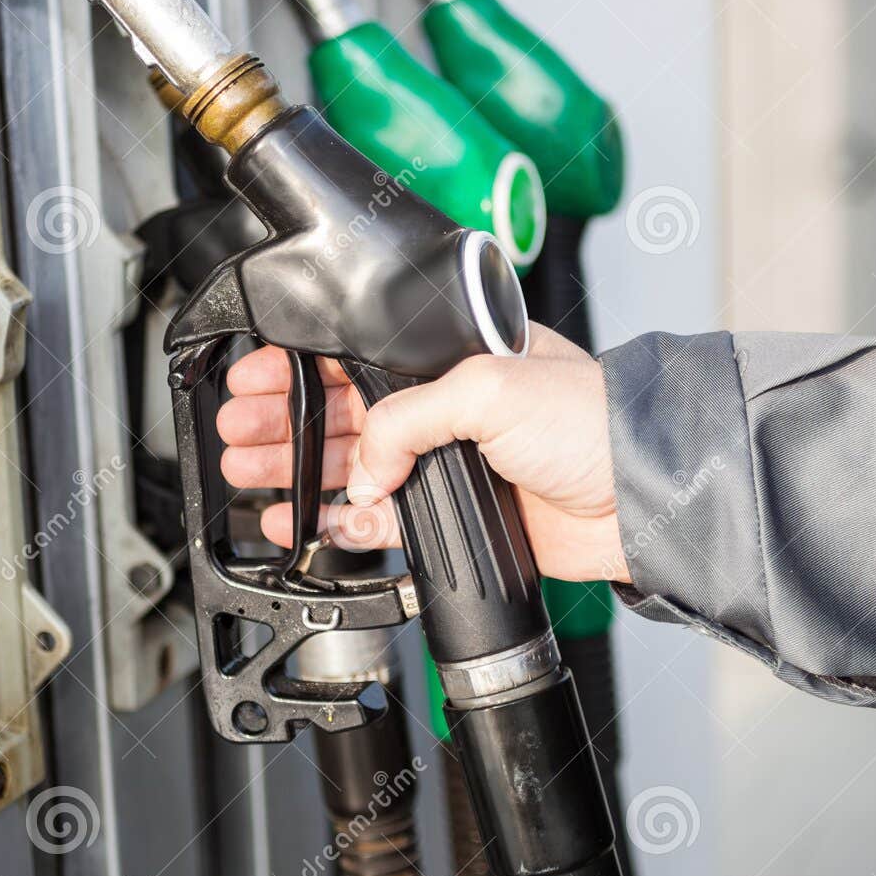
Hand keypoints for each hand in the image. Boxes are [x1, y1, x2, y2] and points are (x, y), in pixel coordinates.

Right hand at [216, 324, 627, 582]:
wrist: (639, 496)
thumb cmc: (591, 419)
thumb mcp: (489, 387)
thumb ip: (408, 419)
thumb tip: (364, 465)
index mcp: (453, 353)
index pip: (358, 355)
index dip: (299, 368)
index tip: (253, 380)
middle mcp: (448, 404)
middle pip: (344, 412)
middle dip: (284, 422)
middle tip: (237, 434)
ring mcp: (452, 460)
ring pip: (355, 466)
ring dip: (300, 471)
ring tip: (252, 476)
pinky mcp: (459, 512)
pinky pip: (384, 519)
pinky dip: (341, 522)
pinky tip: (305, 520)